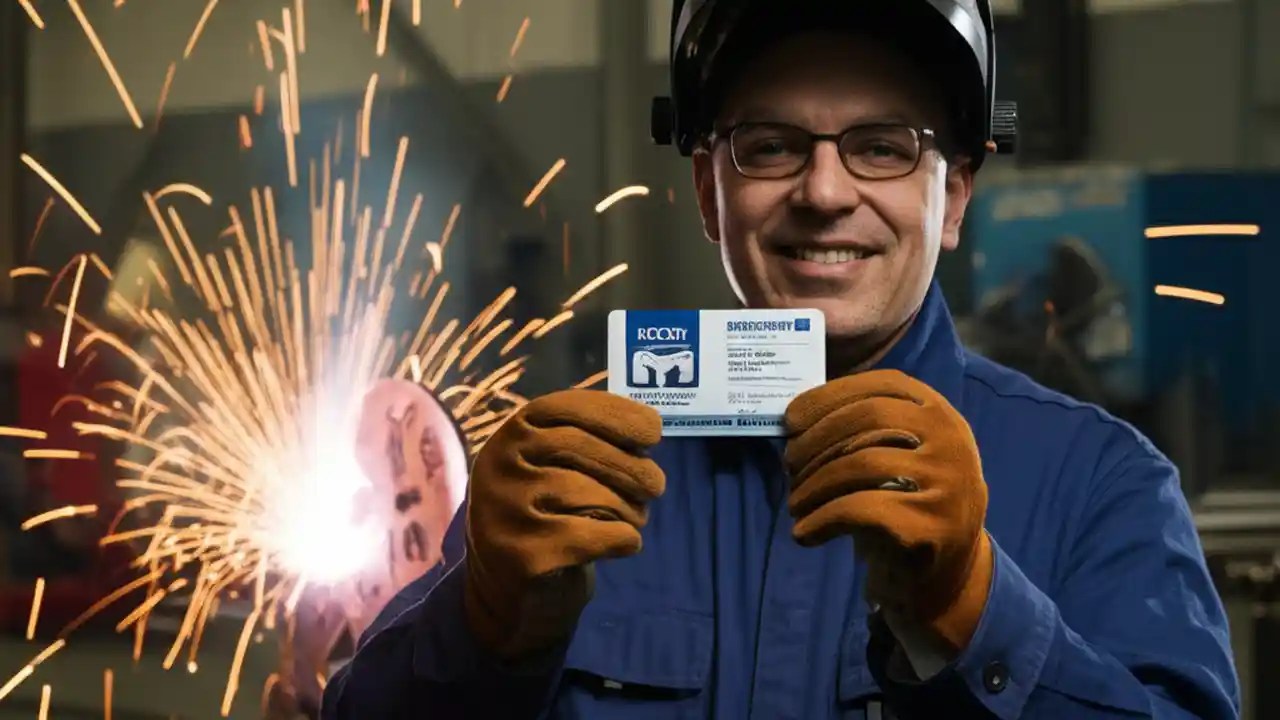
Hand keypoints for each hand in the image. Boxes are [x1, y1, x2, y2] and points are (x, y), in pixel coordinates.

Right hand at [464, 389, 664, 659]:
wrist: (508, 590)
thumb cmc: (546, 515)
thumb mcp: (552, 466)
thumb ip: (588, 440)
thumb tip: (648, 427)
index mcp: (510, 435)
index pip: (564, 407)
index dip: (615, 414)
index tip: (654, 433)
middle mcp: (498, 465)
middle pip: (580, 447)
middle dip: (632, 466)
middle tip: (657, 486)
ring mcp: (505, 511)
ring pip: (590, 493)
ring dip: (630, 508)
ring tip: (636, 517)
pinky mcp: (523, 555)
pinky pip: (594, 536)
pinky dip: (623, 539)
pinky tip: (624, 543)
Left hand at [784, 369, 992, 652]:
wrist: (946, 569)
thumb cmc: (905, 500)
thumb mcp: (897, 452)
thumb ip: (862, 427)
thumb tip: (795, 419)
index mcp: (941, 413)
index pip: (883, 384)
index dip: (831, 396)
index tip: (791, 419)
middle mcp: (952, 441)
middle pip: (869, 418)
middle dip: (817, 439)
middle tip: (788, 465)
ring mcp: (947, 483)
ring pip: (861, 464)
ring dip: (813, 484)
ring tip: (794, 503)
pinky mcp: (929, 526)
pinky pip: (858, 510)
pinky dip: (821, 520)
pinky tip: (804, 533)